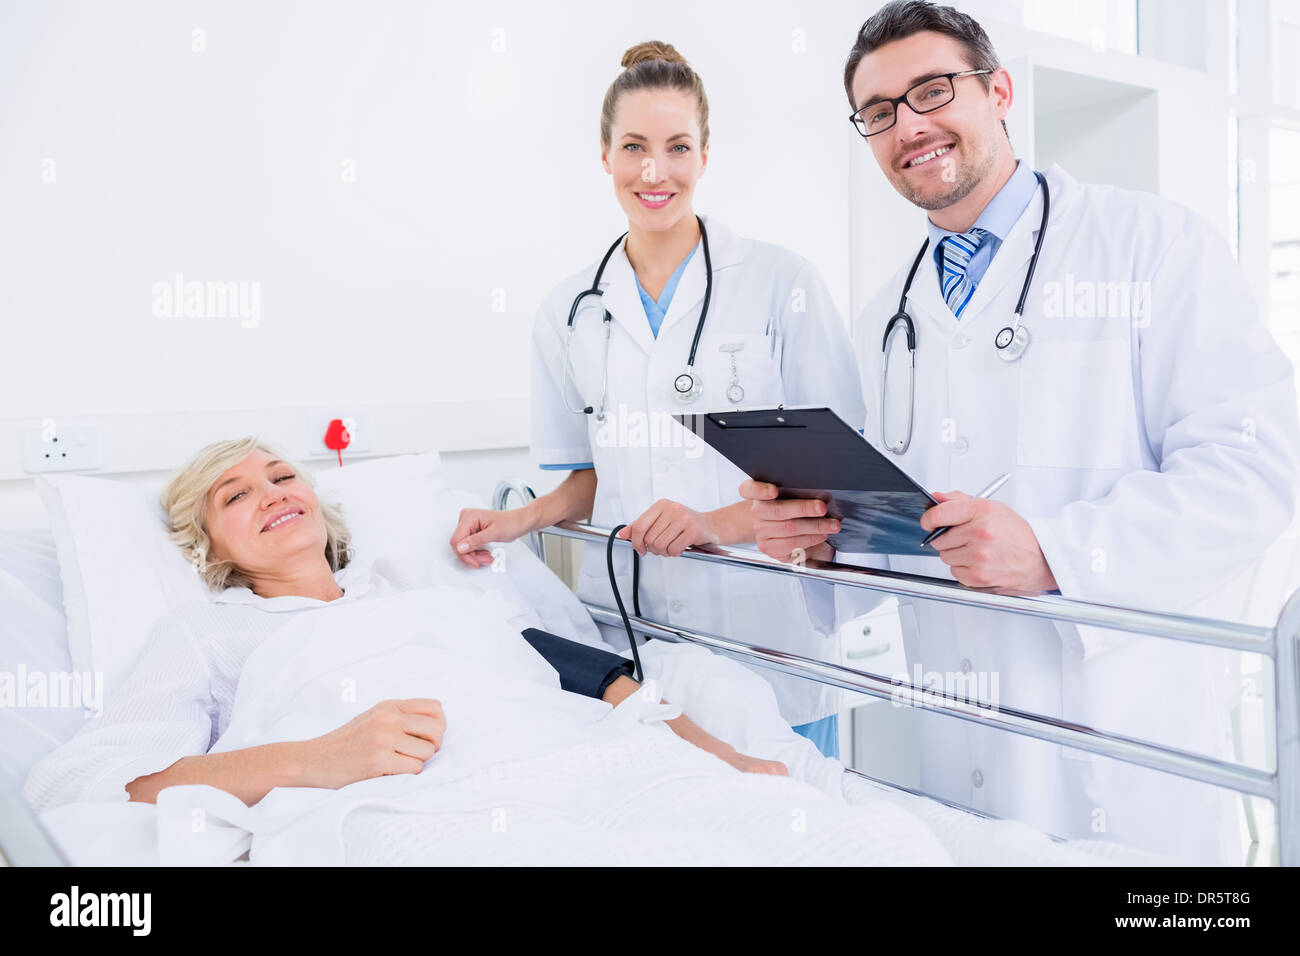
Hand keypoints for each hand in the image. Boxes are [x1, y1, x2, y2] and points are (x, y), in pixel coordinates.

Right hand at [304, 698, 445, 789]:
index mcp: (389, 706)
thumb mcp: (373, 718)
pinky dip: (408, 774)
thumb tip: (437, 727)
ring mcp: (383, 738)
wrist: (313, 760)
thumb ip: (400, 717)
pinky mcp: (378, 760)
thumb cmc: (347, 744)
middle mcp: (388, 718)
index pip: (435, 707)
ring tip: (398, 763)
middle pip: (437, 729)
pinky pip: (414, 768)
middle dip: (433, 745)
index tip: (427, 738)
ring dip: (418, 762)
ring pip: (427, 752)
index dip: (439, 725)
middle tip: (418, 754)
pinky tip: (390, 772)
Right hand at [450, 507, 531, 568]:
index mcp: (469, 516)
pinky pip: (468, 545)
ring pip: (463, 547)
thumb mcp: (494, 533)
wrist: (519, 522)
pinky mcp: (472, 530)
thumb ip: (476, 540)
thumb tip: (461, 547)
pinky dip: (477, 552)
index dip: (464, 554)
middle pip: (459, 545)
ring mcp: (468, 524)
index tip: (475, 562)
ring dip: (475, 555)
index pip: (457, 540)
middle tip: (485, 559)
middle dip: (472, 555)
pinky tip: (485, 554)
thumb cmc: (510, 523)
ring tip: (488, 557)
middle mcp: (466, 519)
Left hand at [619, 499, 717, 556]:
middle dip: (654, 549)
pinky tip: (680, 547)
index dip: (636, 542)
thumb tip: (622, 534)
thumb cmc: (686, 524)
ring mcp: (683, 519)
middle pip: (649, 539)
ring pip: (660, 546)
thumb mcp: (662, 520)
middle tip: (663, 547)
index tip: (640, 549)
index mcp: (661, 505)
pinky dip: (675, 553)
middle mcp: (672, 509)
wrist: (712, 525)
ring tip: (672, 546)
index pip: (639, 526)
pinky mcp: (693, 530)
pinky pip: (674, 549)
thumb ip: (641, 527)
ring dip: (664, 552)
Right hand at [738, 479, 838, 562]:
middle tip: (822, 507)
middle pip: (778, 510)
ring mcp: (761, 532)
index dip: (761, 490)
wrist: (773, 526)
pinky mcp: (770, 549)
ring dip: (814, 527)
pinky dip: (811, 540)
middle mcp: (756, 513)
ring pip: (789, 529)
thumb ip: (796, 490)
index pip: (749, 489)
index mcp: (755, 493)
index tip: (774, 491)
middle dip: (804, 508)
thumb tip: (820, 493)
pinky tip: (822, 535)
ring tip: (831, 525)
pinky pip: (792, 546)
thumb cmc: (785, 506)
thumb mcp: (788, 493)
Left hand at [921, 491, 1057, 591]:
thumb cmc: (1018, 534)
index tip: (930, 523)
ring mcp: (979, 556)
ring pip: (946, 556)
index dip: (929, 519)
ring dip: (956, 554)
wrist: (1042, 559)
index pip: (938, 514)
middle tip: (967, 538)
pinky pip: (955, 571)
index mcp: (982, 512)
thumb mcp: (993, 508)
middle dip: (948, 538)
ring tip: (978, 551)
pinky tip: (980, 563)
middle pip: (939, 538)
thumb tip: (937, 497)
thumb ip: (960, 501)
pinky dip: (964, 569)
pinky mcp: (978, 576)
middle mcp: (980, 533)